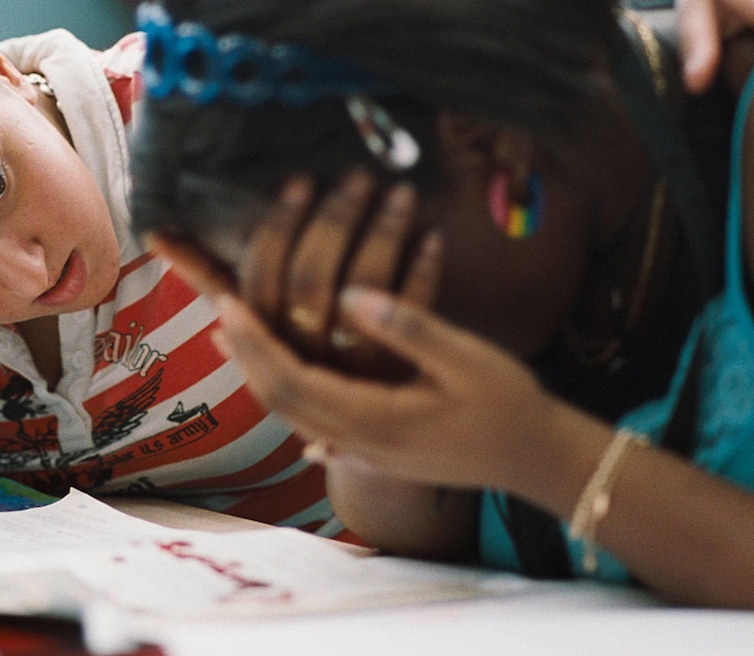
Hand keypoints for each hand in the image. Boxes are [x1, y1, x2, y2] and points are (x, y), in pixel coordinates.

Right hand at [150, 172, 442, 378]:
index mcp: (267, 341)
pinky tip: (434, 235)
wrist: (381, 433)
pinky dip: (424, 270)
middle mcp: (304, 359)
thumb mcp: (257, 319)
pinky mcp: (405, 373)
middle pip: (310, 284)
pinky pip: (415, 315)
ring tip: (401, 191)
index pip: (259, 283)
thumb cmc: (308, 355)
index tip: (299, 181)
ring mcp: (355, 371)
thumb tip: (154, 232)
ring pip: (363, 294)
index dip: (277, 229)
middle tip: (357, 174)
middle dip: (334, 221)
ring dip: (384, 235)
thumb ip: (211, 278)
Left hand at [210, 287, 555, 493]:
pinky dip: (287, 389)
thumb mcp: (464, 358)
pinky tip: (278, 371)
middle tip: (216, 305)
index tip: (226, 304)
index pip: (292, 380)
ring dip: (259, 370)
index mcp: (375, 420)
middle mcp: (358, 443)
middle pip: (279, 399)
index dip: (254, 343)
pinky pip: (313, 419)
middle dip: (244, 352)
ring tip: (231, 332)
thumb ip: (407, 325)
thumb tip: (351, 292)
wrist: (537, 460)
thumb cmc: (508, 403)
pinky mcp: (373, 450)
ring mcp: (364, 452)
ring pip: (292, 412)